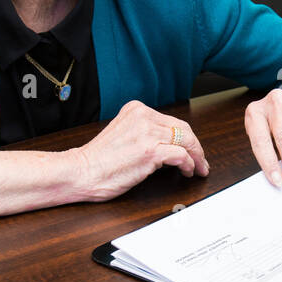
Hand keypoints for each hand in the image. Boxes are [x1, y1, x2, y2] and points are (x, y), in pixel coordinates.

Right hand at [71, 100, 208, 201]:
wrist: (80, 172)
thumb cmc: (98, 161)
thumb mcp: (124, 134)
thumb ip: (145, 133)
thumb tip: (171, 145)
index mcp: (136, 109)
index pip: (171, 121)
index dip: (187, 137)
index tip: (192, 149)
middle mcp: (143, 116)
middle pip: (183, 129)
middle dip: (196, 146)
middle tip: (201, 160)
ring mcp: (147, 133)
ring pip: (186, 141)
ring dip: (196, 157)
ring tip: (198, 168)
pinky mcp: (150, 151)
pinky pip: (181, 155)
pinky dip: (189, 164)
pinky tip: (187, 171)